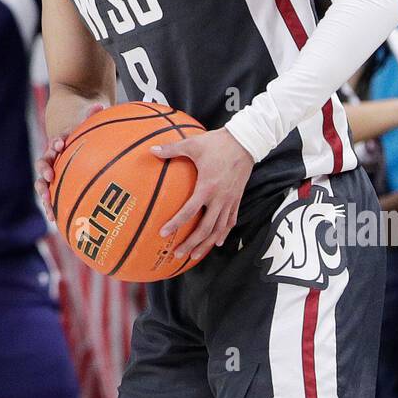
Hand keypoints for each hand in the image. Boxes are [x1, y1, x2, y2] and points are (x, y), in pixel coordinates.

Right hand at [35, 102, 107, 214]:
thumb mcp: (86, 121)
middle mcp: (52, 157)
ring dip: (44, 193)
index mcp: (58, 142)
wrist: (68, 135)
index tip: (59, 145)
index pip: (55, 140)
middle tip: (49, 177)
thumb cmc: (81, 129)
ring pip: (43, 182)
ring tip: (48, 205)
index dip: (56, 142)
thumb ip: (92, 115)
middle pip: (43, 163)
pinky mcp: (54, 183)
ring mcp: (51, 171)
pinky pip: (51, 195)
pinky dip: (51, 206)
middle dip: (44, 171)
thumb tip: (101, 105)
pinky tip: (56, 220)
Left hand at [151, 128, 253, 261]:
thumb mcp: (193, 144)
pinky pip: (231, 221)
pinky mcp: (237, 199)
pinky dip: (224, 234)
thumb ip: (172, 149)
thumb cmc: (218, 143)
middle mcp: (219, 198)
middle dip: (191, 243)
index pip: (189, 211)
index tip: (163, 233)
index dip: (176, 223)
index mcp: (207, 187)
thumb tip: (151, 150)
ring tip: (194, 255)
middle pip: (206, 228)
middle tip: (178, 253)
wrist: (246, 141)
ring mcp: (230, 200)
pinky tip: (217, 242)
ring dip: (206, 244)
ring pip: (219, 229)